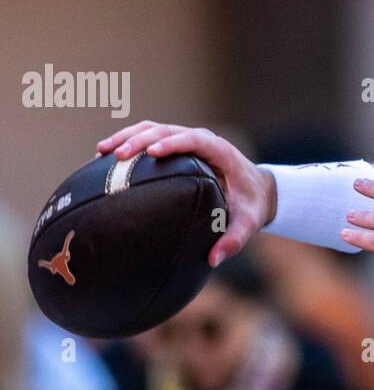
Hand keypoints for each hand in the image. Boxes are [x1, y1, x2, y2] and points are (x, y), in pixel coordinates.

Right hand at [95, 121, 274, 266]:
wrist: (256, 189)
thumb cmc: (251, 204)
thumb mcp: (248, 222)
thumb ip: (234, 239)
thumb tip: (214, 259)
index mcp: (219, 151)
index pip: (193, 139)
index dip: (173, 143)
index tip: (152, 153)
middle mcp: (201, 140)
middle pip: (166, 130)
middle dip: (140, 139)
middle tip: (117, 156)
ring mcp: (186, 140)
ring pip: (152, 129)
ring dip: (127, 137)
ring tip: (102, 151)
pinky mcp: (176, 146)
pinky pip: (149, 138)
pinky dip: (128, 143)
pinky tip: (105, 158)